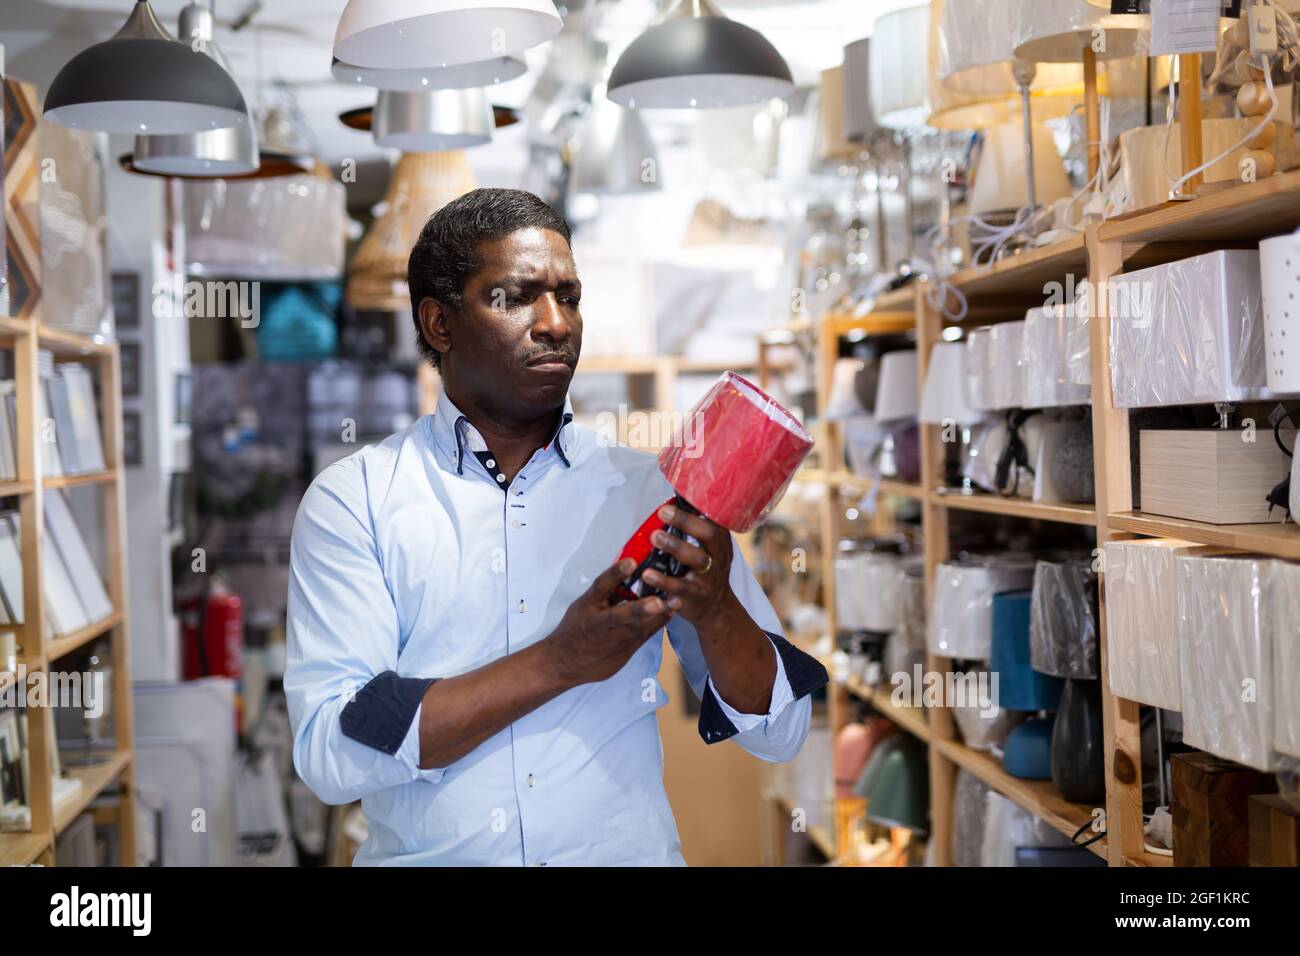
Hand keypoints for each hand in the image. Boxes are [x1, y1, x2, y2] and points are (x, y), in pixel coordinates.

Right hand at [544, 558, 676, 685]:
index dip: (616, 573)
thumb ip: (605, 592)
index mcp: (588, 606)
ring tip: (677, 601)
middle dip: (641, 608)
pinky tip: (672, 613)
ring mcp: (613, 640)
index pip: (600, 587)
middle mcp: (600, 623)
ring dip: (659, 615)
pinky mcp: (623, 652)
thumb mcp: (584, 606)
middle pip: (621, 615)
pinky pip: (643, 637)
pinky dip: (658, 624)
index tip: (631, 561)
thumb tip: (629, 570)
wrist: (564, 663)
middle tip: (659, 599)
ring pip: (638, 628)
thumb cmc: (575, 628)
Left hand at [640, 504, 738, 626]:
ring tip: (654, 537)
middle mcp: (718, 555)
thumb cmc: (705, 570)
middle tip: (663, 512)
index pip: (714, 517)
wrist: (716, 608)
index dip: (702, 504)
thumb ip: (696, 528)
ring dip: (675, 546)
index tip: (684, 490)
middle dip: (686, 521)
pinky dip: (664, 580)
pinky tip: (648, 574)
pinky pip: (681, 587)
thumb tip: (672, 499)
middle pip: (708, 534)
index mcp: (719, 540)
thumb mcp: (708, 548)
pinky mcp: (696, 595)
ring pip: (697, 559)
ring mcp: (709, 576)